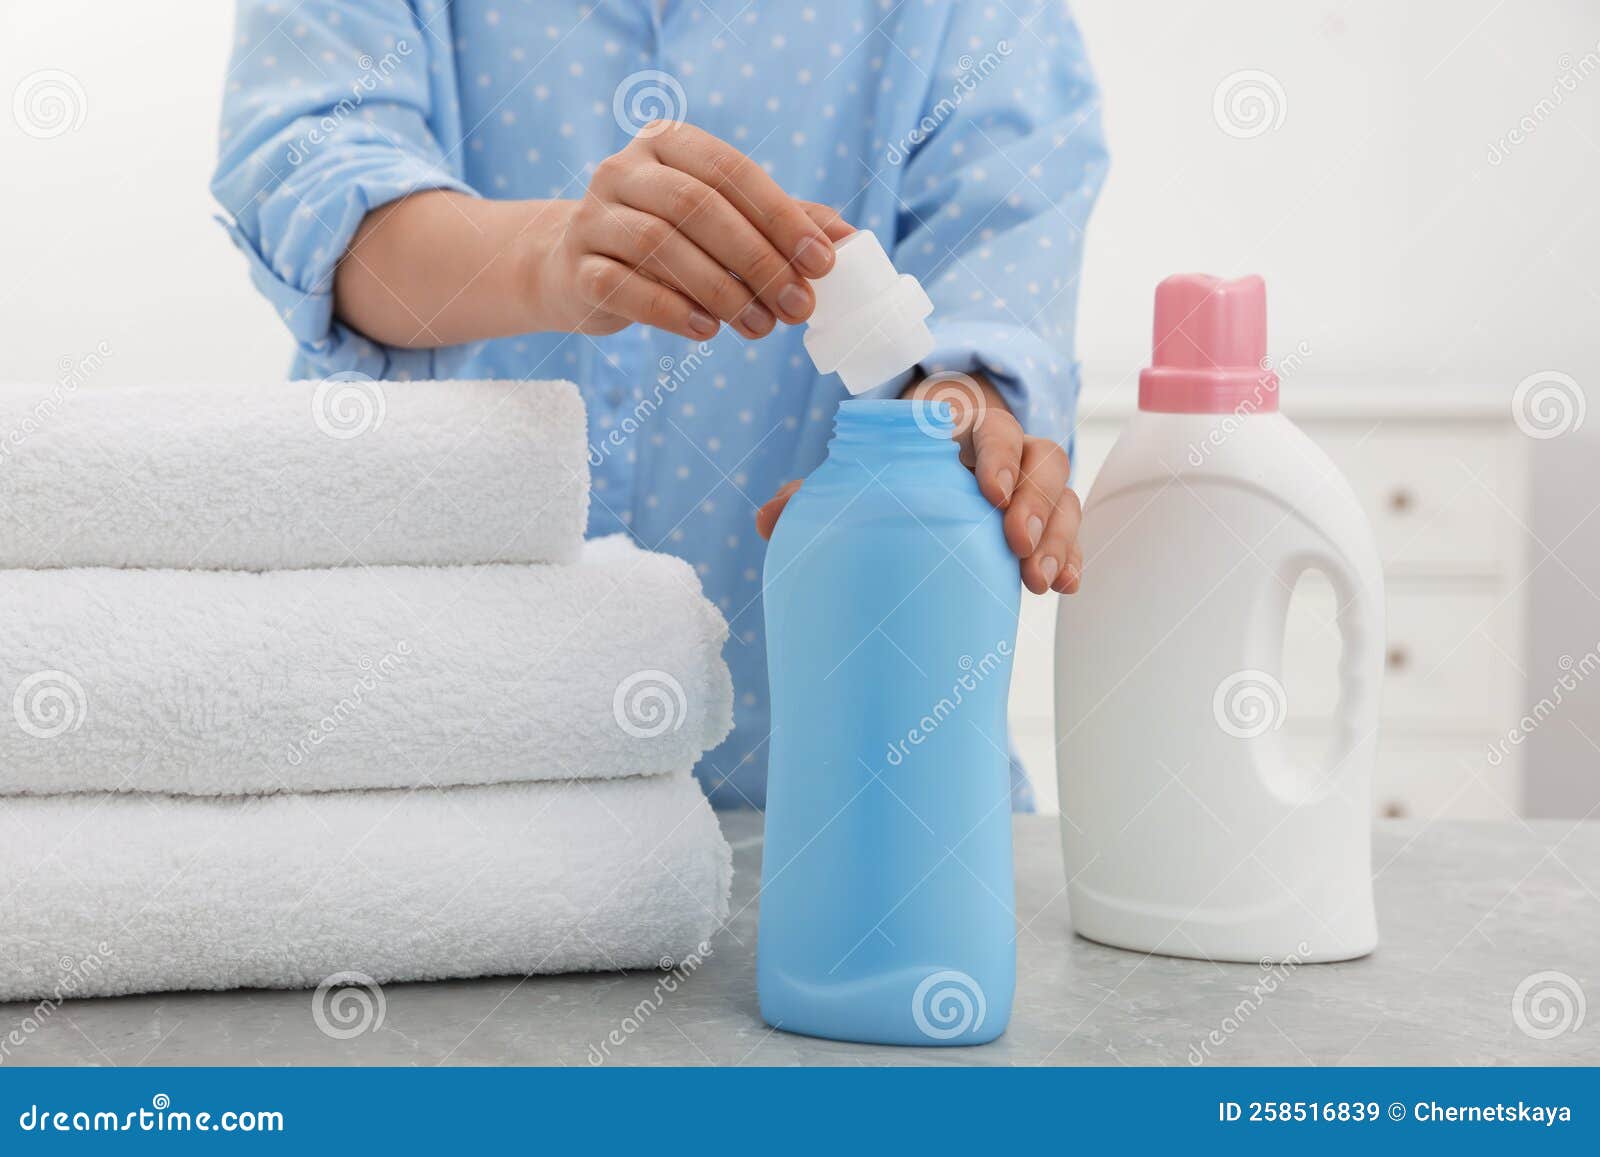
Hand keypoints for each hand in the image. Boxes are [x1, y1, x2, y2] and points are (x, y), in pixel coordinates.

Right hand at [535, 122, 852, 340]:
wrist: (575, 267)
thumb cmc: (668, 239)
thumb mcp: (723, 220)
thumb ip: (782, 221)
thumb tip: (848, 240)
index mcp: (667, 142)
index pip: (733, 171)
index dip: (781, 217)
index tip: (822, 264)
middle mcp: (623, 169)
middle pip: (697, 207)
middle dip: (758, 260)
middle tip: (798, 307)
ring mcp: (592, 216)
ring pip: (661, 245)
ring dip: (722, 292)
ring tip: (761, 328)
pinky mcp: (575, 267)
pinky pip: (624, 286)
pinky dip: (672, 311)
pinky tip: (707, 332)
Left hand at [756, 375, 1082, 595]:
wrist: (925, 469)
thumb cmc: (891, 470)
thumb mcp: (863, 474)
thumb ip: (818, 492)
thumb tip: (766, 519)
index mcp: (963, 426)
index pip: (994, 429)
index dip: (997, 457)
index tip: (987, 495)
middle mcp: (1006, 450)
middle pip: (1042, 461)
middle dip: (1036, 504)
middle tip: (1016, 547)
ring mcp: (1029, 485)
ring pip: (1063, 496)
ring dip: (1058, 536)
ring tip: (1040, 582)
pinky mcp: (1042, 520)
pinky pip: (1070, 530)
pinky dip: (1071, 554)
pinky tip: (1065, 586)